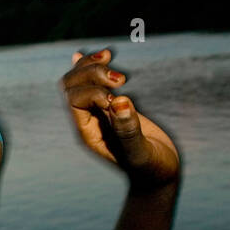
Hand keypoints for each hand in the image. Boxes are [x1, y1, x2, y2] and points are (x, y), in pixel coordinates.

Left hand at [60, 48, 180, 189]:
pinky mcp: (111, 106)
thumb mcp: (141, 152)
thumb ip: (129, 130)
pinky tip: (102, 55)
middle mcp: (87, 120)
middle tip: (121, 79)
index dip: (93, 91)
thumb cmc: (151, 169)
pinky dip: (94, 65)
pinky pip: (93, 82)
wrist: (159, 174)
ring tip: (108, 56)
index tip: (118, 96)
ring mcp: (98, 112)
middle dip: (91, 73)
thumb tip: (118, 101)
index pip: (74, 100)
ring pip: (78, 79)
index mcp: (87, 133)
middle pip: (71, 86)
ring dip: (91, 65)